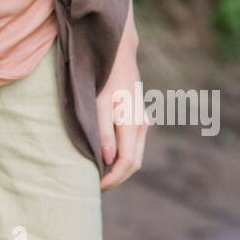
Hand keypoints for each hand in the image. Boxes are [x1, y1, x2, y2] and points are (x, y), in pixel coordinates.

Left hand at [97, 0, 147, 190]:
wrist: (118, 53)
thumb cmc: (103, 76)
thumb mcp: (98, 103)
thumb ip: (102, 131)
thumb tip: (107, 159)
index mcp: (132, 124)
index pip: (126, 162)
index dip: (112, 178)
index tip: (96, 187)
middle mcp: (142, 125)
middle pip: (133, 163)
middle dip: (116, 177)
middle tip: (96, 186)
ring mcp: (143, 121)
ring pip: (135, 154)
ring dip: (119, 168)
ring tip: (99, 173)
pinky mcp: (139, 116)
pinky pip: (133, 144)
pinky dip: (122, 155)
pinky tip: (107, 156)